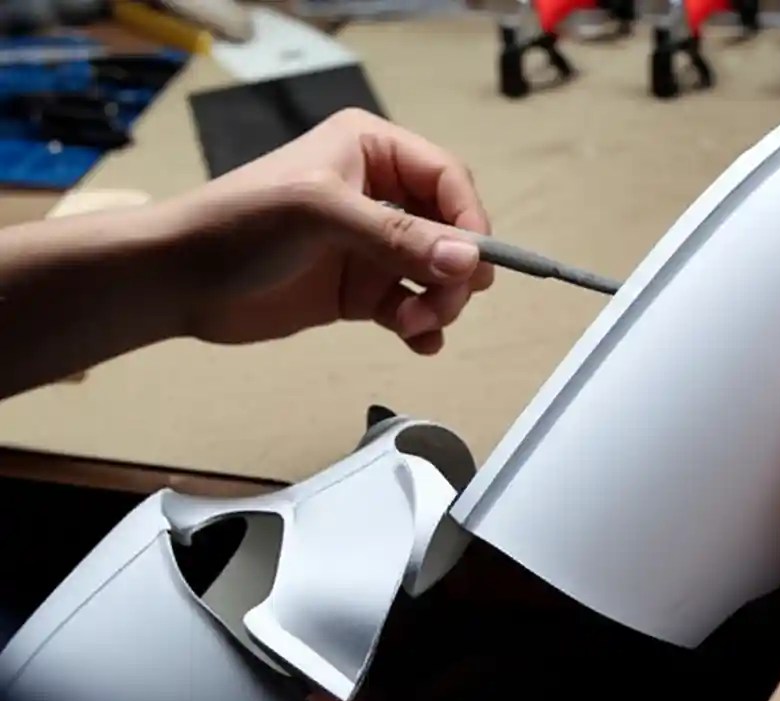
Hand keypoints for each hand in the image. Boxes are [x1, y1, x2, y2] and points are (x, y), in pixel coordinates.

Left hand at [164, 108, 493, 353]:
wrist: (175, 281)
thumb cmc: (237, 225)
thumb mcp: (320, 214)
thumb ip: (398, 237)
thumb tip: (470, 261)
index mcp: (372, 149)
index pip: (448, 179)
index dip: (469, 221)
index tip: (475, 266)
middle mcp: (379, 192)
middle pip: (451, 230)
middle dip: (456, 271)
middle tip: (442, 305)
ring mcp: (370, 244)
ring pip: (437, 273)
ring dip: (439, 303)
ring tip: (416, 326)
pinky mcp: (359, 289)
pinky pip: (411, 305)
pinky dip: (423, 325)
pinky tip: (418, 341)